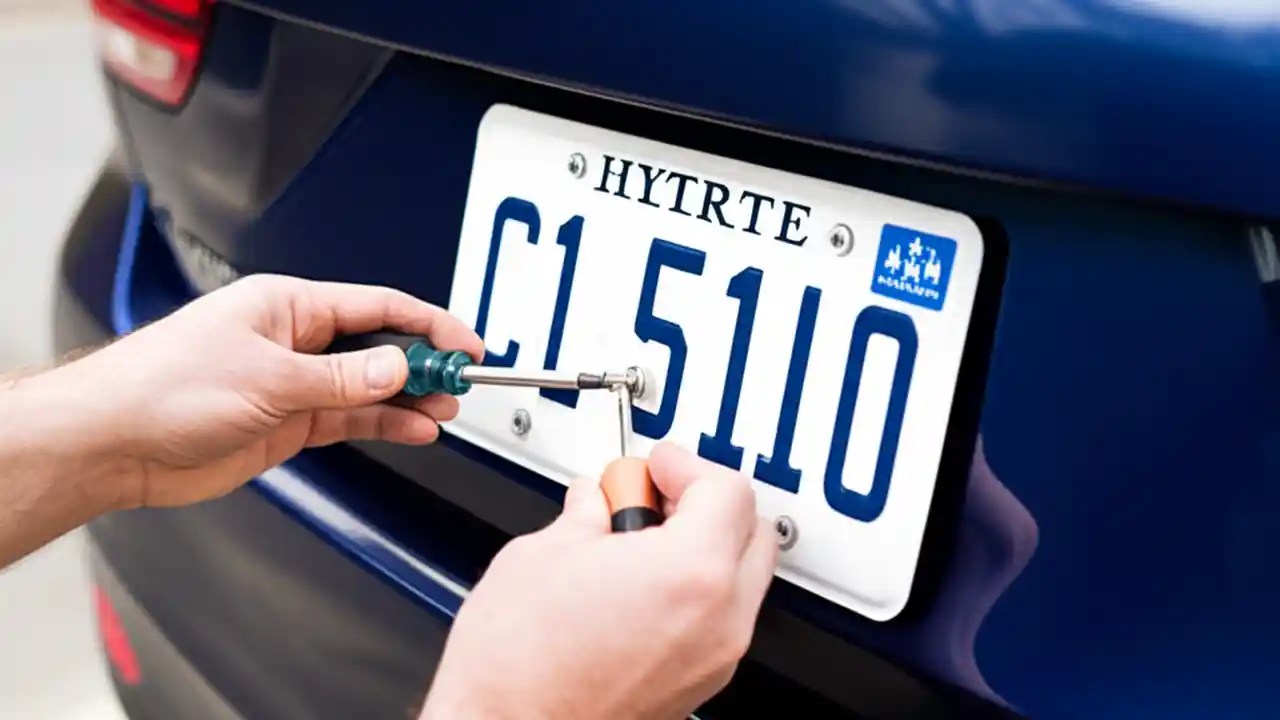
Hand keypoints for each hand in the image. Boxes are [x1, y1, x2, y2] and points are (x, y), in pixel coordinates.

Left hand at [49, 273, 482, 508]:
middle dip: (423, 364)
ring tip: (445, 408)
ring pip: (369, 387)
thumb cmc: (163, 386)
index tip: (463, 343)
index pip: (377, 308)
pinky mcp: (287, 421)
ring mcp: (293, 383)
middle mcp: (294, 340)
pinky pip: (350, 418)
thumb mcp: (267, 377)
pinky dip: (383, 424)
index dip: (427, 324)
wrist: (114, 442)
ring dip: (408, 398)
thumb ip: (340, 379)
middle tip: (460, 381)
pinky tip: (411, 428)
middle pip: (378, 347)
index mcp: (288, 306)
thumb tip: (394, 371)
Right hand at [420, 442, 778, 719]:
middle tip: (652, 495)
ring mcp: (715, 658)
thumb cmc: (517, 667)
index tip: (657, 464)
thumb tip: (594, 501)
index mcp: (690, 572)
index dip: (686, 465)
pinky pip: (720, 618)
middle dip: (706, 502)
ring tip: (636, 544)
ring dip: (703, 547)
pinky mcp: (698, 685)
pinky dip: (694, 590)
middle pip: (751, 531)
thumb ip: (586, 512)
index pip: (726, 489)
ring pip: (741, 578)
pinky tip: (637, 586)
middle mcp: (719, 619)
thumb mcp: (543, 553)